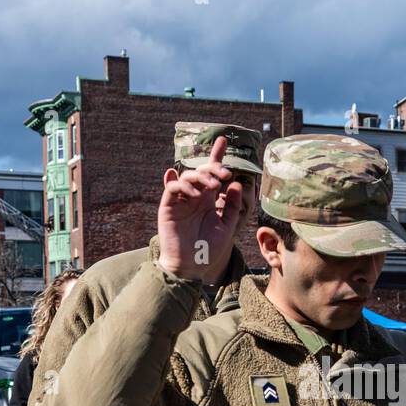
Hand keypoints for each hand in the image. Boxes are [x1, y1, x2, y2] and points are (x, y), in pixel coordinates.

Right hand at [156, 136, 243, 282]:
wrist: (191, 265)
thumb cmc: (209, 249)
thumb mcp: (227, 227)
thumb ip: (232, 206)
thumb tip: (236, 184)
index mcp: (209, 199)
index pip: (212, 173)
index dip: (216, 156)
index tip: (223, 140)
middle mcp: (195, 196)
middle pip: (201, 171)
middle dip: (213, 167)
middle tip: (224, 173)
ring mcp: (181, 199)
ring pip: (187, 175)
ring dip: (200, 176)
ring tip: (212, 186)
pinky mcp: (169, 205)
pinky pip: (173, 187)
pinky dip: (183, 184)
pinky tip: (195, 193)